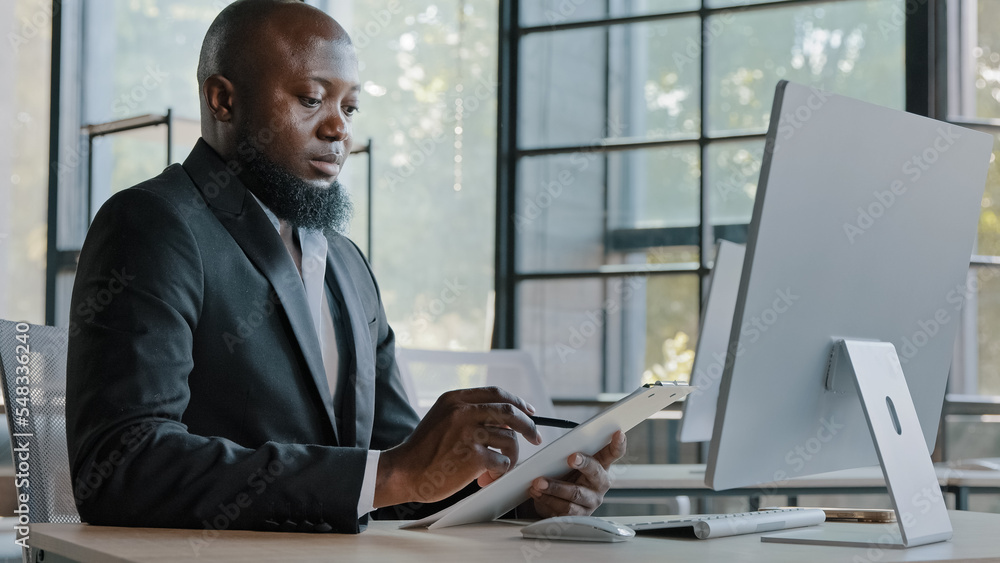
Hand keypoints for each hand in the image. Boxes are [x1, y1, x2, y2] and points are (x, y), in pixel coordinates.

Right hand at [374, 387, 540, 507]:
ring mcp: (469, 433)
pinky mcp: (474, 456)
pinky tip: (485, 478)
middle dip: (528, 425)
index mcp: (455, 399)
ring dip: (509, 457)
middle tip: (535, 437)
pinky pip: (502, 462)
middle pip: (510, 411)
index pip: (496, 393)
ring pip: (509, 440)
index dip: (518, 402)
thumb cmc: (424, 450)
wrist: (403, 472)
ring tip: (495, 469)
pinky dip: (499, 472)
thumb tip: (505, 420)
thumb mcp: (442, 418)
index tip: (529, 411)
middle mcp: (463, 411)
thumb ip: (468, 413)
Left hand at [528, 430, 625, 517]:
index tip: (617, 433)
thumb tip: (559, 446)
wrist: (555, 502)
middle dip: (584, 464)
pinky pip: (563, 509)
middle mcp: (600, 484)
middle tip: (571, 457)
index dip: (618, 444)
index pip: (613, 453)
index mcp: (601, 465)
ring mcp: (591, 502)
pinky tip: (537, 493)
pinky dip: (547, 500)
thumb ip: (570, 453)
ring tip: (539, 482)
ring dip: (555, 487)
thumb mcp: (570, 463)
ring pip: (575, 494)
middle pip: (595, 473)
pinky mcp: (578, 516)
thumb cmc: (565, 476)